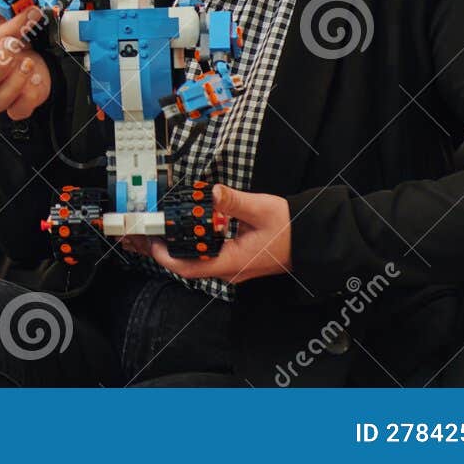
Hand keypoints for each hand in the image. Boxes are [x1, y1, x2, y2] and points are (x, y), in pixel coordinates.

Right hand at [0, 0, 50, 119]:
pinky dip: (29, 97)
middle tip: (17, 46)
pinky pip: (17, 111)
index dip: (10, 28)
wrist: (19, 56)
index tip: (31, 13)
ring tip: (29, 62)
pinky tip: (38, 78)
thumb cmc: (5, 37)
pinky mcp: (15, 105)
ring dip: (14, 83)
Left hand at [143, 185, 292, 284]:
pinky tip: (191, 230)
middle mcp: (231, 270)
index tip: (152, 242)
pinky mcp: (237, 261)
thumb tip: (213, 193)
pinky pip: (210, 257)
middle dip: (168, 251)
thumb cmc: (291, 229)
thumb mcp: (261, 209)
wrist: (311, 240)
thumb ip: (234, 201)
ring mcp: (234, 267)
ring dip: (181, 248)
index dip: (166, 258)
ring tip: (164, 230)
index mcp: (233, 262)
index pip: (190, 268)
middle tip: (152, 232)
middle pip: (190, 266)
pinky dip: (196, 245)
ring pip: (199, 262)